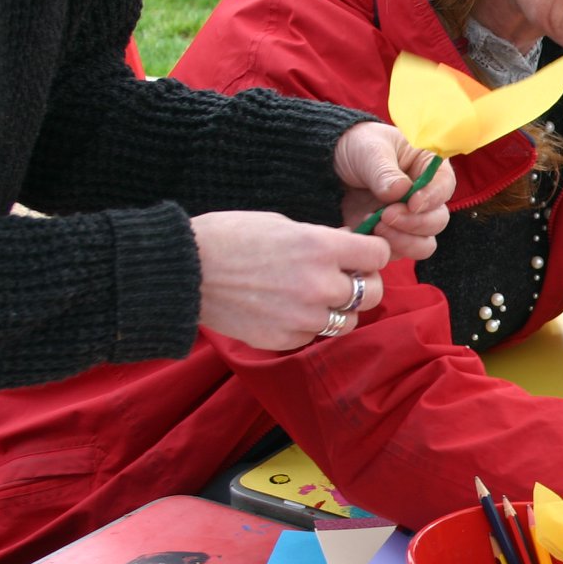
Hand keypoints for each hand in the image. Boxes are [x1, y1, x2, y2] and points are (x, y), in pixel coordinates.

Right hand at [192, 211, 388, 349]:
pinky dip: (307, 324)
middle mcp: (320, 284)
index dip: (371, 253)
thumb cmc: (229, 237)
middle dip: (363, 284)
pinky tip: (285, 309)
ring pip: (349, 321)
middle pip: (374, 293)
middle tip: (345, 279)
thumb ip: (322, 240)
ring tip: (313, 296)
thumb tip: (350, 244)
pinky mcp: (286, 338)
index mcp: (321, 247)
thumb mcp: (281, 224)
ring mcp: (304, 316)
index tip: (362, 254)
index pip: (378, 255)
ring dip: (339, 309)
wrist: (184, 270)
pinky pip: (314, 334)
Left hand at [333, 122, 453, 259]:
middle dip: (414, 223)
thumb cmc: (358, 146)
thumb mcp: (369, 149)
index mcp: (428, 168)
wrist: (330, 163)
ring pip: (424, 244)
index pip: (444, 186)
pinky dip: (384, 249)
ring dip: (403, 241)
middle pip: (438, 221)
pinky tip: (365, 233)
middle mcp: (425, 198)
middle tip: (386, 216)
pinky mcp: (392, 237)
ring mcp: (410, 220)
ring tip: (376, 227)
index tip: (412, 202)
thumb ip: (384, 171)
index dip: (433, 198)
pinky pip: (399, 253)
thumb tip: (400, 191)